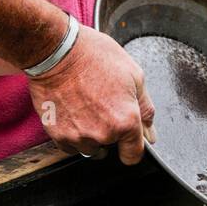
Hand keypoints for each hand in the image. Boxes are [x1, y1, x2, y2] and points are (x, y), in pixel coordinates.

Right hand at [25, 25, 155, 164]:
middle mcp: (102, 133)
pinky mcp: (57, 134)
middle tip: (101, 104)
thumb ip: (145, 108)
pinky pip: (69, 144)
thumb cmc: (93, 56)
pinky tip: (71, 110)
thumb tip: (150, 133)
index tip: (126, 137)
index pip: (133, 155)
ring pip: (89, 146)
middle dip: (109, 131)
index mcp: (126, 120)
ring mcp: (78, 136)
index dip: (131, 145)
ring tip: (84, 104)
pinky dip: (71, 132)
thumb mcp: (133, 73)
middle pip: (109, 148)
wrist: (56, 50)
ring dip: (89, 133)